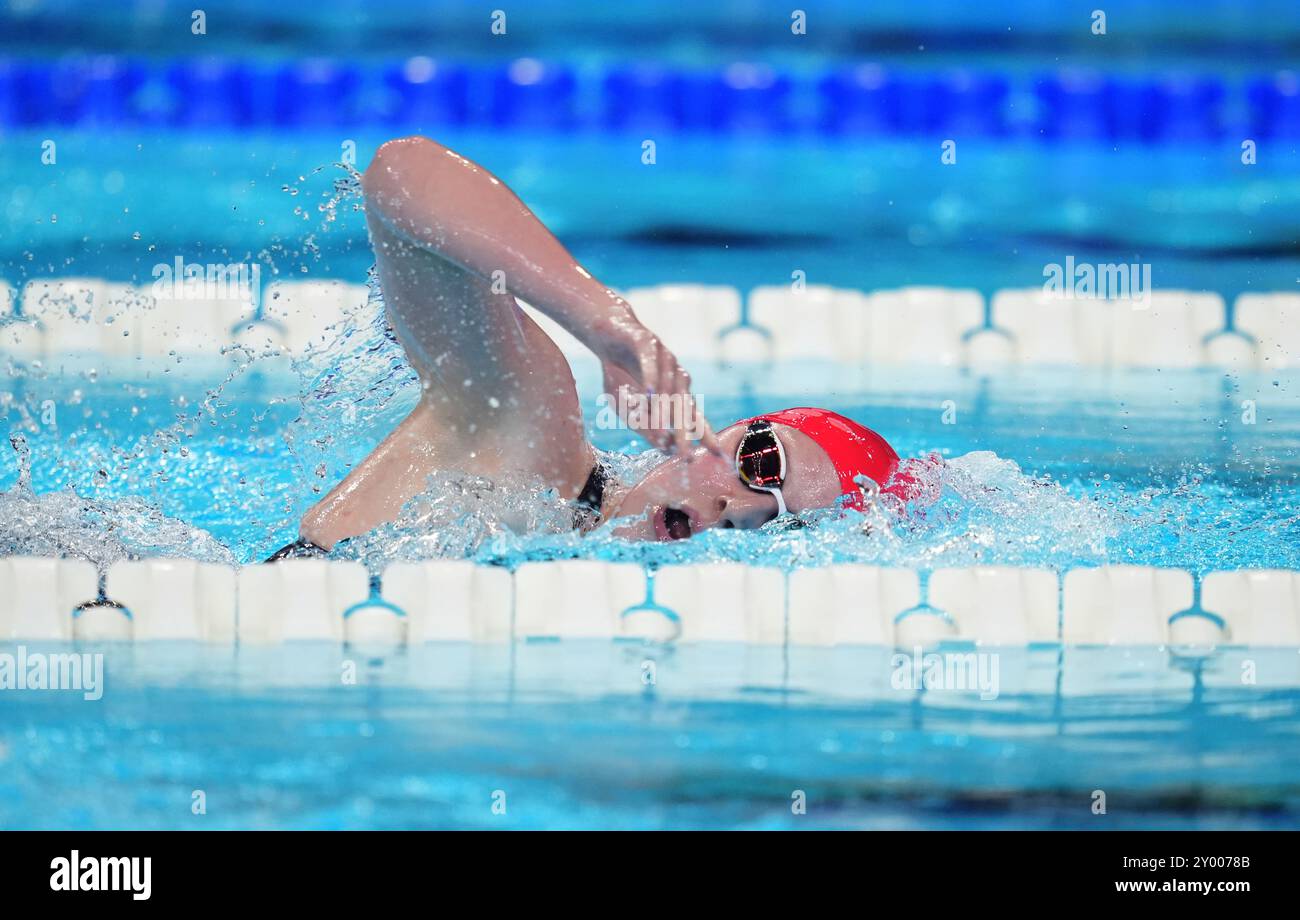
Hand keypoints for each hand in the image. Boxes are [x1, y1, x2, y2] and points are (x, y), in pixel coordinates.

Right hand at [590, 312, 719, 456]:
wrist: (607, 333)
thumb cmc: (619, 373)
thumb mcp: (626, 407)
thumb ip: (645, 424)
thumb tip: (664, 446)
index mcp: (676, 393)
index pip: (694, 417)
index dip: (705, 434)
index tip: (717, 455)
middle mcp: (676, 376)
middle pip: (684, 407)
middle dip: (685, 433)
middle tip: (687, 455)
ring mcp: (665, 358)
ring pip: (667, 389)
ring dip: (664, 413)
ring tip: (663, 435)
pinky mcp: (648, 342)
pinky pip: (650, 364)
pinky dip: (651, 379)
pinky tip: (650, 394)